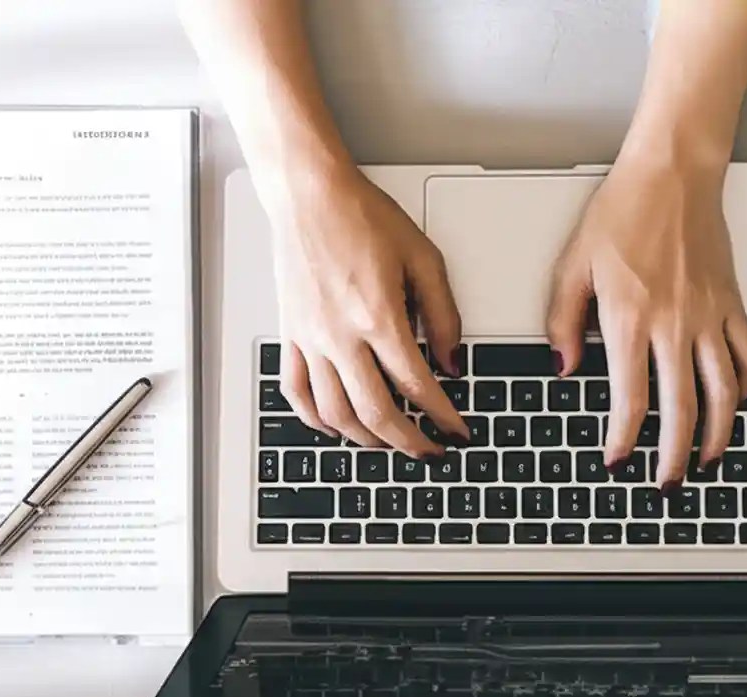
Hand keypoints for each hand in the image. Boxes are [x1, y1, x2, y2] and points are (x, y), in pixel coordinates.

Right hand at [272, 168, 469, 457]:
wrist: (309, 195)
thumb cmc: (361, 216)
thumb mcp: (423, 258)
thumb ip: (443, 314)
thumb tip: (453, 361)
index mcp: (378, 315)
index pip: (417, 385)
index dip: (443, 416)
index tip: (456, 430)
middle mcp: (340, 334)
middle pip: (376, 411)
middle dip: (408, 442)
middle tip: (429, 451)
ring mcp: (310, 338)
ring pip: (335, 412)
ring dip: (365, 438)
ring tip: (389, 443)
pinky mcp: (290, 334)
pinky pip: (296, 391)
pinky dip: (316, 419)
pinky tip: (334, 428)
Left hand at [546, 155, 746, 487]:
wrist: (672, 174)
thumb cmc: (623, 211)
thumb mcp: (573, 265)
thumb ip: (563, 321)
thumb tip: (564, 365)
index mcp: (629, 320)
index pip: (629, 398)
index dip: (623, 438)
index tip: (616, 460)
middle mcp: (674, 324)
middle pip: (681, 408)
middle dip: (672, 456)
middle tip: (666, 483)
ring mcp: (709, 315)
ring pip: (723, 391)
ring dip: (716, 434)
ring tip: (706, 460)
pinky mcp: (732, 302)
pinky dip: (745, 386)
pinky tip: (736, 402)